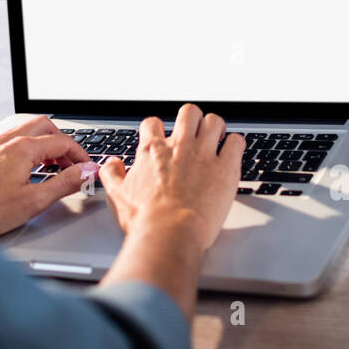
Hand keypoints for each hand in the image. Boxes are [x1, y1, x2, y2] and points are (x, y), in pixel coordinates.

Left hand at [0, 115, 97, 236]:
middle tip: (69, 161)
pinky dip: (16, 146)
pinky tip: (14, 164)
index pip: (62, 142)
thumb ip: (64, 183)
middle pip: (42, 126)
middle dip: (60, 140)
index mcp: (22, 148)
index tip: (87, 167)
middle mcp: (3, 140)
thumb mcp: (34, 201)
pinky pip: (0, 140)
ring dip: (39, 141)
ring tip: (46, 161)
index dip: (80, 155)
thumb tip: (86, 171)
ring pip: (19, 129)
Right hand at [99, 103, 242, 250]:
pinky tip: (232, 152)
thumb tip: (112, 164)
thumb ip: (111, 175)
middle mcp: (179, 147)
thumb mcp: (117, 196)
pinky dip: (236, 144)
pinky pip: (237, 142)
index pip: (153, 123)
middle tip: (193, 133)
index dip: (157, 129)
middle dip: (191, 119)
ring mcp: (204, 155)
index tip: (160, 138)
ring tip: (216, 138)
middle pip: (188, 113)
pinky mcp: (226, 168)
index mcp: (152, 151)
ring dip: (215, 128)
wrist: (170, 235)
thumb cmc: (146, 220)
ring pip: (214, 122)